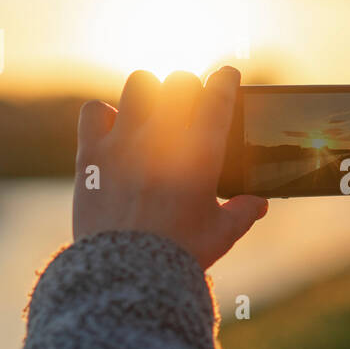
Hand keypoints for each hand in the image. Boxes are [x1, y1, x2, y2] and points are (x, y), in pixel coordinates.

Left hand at [73, 67, 267, 268]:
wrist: (125, 273)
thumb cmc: (179, 254)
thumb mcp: (220, 235)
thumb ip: (242, 213)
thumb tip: (258, 204)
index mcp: (200, 155)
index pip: (217, 97)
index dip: (225, 80)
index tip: (227, 75)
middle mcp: (162, 138)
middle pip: (179, 82)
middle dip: (188, 90)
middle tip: (187, 107)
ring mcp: (123, 142)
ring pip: (139, 83)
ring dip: (149, 94)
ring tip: (150, 114)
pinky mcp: (91, 154)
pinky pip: (93, 110)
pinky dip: (104, 115)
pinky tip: (112, 131)